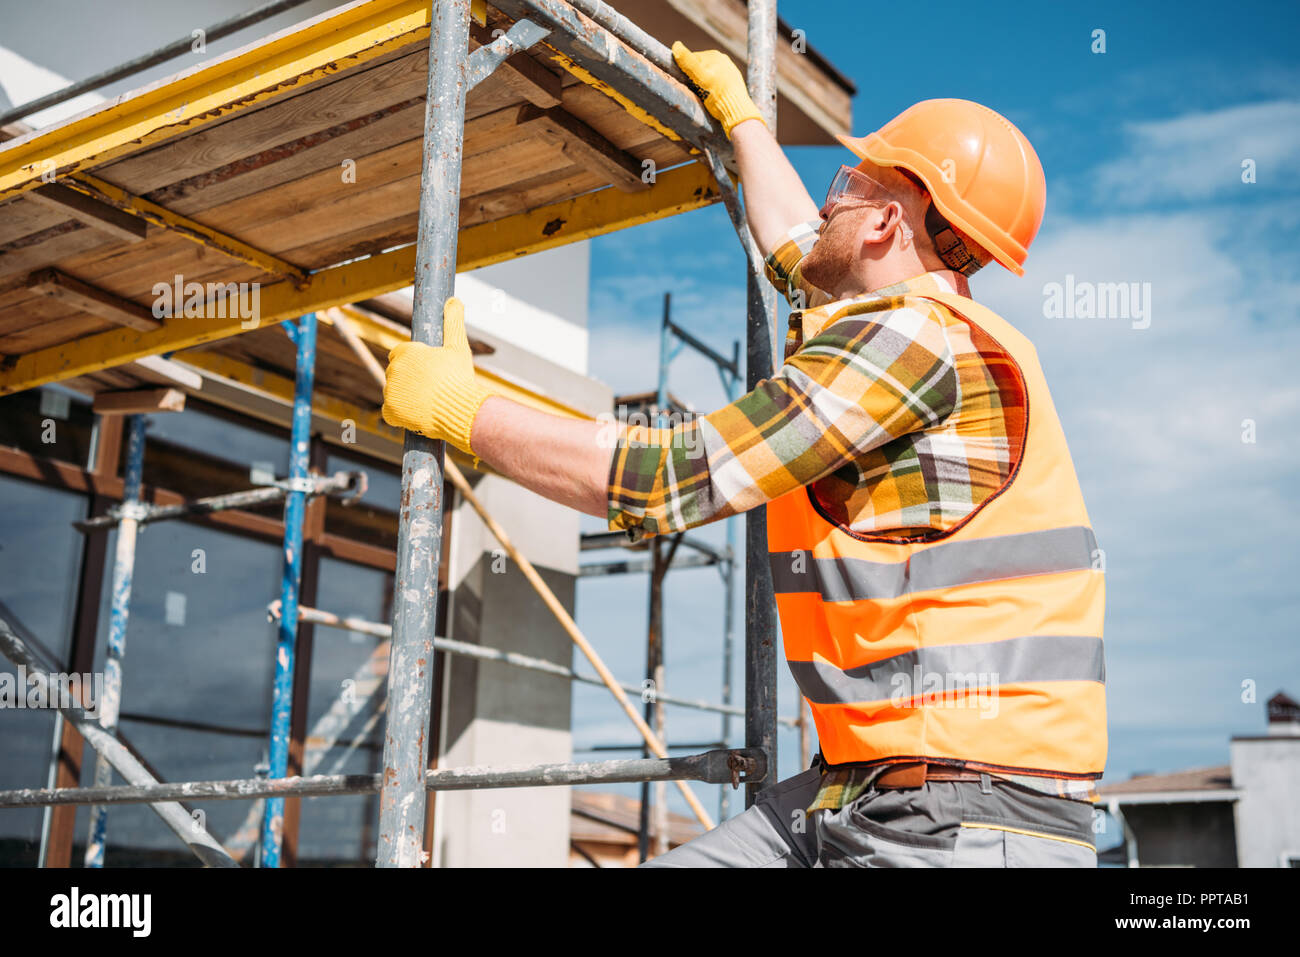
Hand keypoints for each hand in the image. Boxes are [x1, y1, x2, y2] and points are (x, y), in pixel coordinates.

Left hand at [381, 297, 491, 454]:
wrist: (461, 409)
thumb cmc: (459, 377)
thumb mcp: (458, 346)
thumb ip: (453, 321)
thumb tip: (454, 300)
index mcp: (405, 351)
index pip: (400, 354)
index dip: (414, 362)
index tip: (428, 371)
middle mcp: (393, 369)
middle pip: (397, 373)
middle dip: (409, 379)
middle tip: (431, 388)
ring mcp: (390, 391)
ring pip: (394, 392)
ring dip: (405, 396)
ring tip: (427, 402)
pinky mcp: (390, 411)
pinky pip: (390, 412)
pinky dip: (400, 414)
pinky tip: (416, 413)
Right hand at [671, 41, 764, 137]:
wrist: (737, 110)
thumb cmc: (718, 94)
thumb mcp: (700, 77)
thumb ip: (688, 61)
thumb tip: (676, 45)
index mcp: (714, 55)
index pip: (691, 60)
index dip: (686, 72)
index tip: (688, 83)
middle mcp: (723, 60)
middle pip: (700, 67)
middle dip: (695, 78)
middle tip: (698, 91)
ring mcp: (729, 70)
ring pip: (708, 75)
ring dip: (703, 84)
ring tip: (707, 95)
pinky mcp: (733, 82)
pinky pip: (717, 82)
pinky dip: (713, 88)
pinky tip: (715, 97)